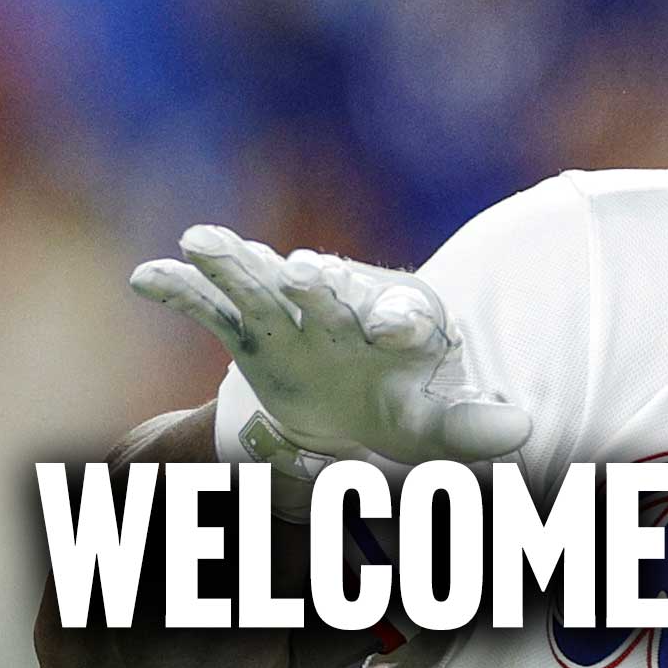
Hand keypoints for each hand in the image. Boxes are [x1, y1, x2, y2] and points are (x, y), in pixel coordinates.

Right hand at [131, 224, 530, 464]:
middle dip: (319, 283)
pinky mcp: (249, 331)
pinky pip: (212, 309)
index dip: (402, 322)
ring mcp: (293, 317)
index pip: (409, 318)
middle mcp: (347, 310)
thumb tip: (522, 429)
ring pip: (264, 282)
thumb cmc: (403, 402)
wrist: (357, 395)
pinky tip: (145, 275)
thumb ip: (473, 426)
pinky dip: (181, 290)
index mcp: (405, 323)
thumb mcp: (439, 423)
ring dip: (235, 260)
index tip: (395, 329)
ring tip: (200, 238)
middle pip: (334, 291)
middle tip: (304, 271)